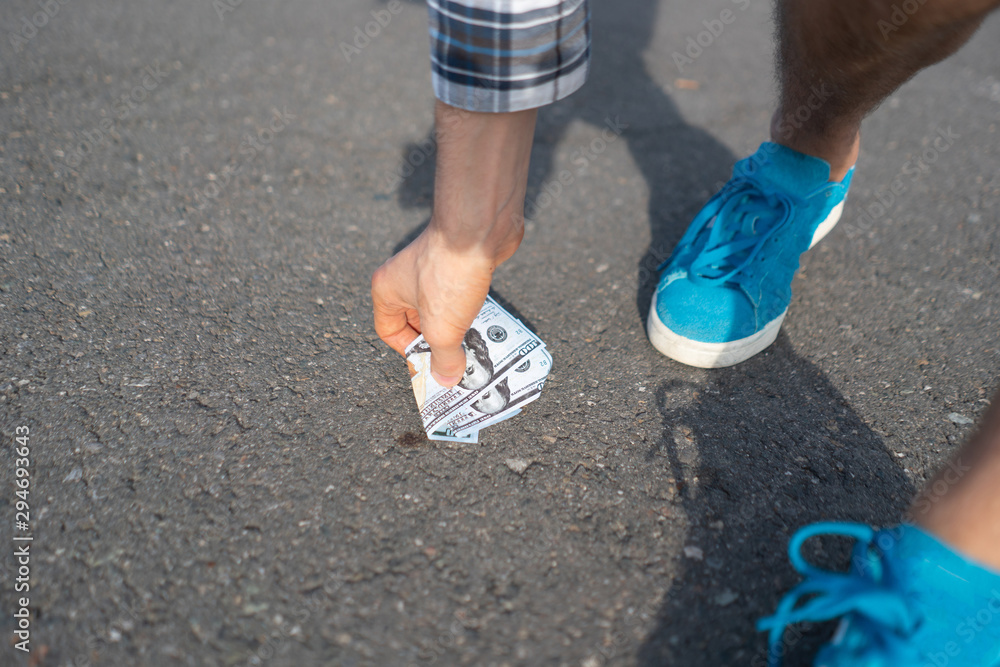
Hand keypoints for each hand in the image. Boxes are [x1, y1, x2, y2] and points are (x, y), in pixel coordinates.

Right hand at [371, 224, 521, 386]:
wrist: (479, 228)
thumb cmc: (448, 271)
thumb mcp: (442, 329)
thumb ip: (443, 358)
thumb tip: (446, 378)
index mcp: (388, 289)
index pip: (389, 331)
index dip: (409, 352)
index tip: (431, 367)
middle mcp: (407, 277)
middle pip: (417, 322)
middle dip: (438, 344)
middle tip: (456, 365)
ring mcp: (434, 269)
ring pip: (443, 310)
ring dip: (459, 330)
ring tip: (476, 351)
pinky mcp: (460, 264)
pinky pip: (463, 297)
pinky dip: (473, 313)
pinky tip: (489, 328)